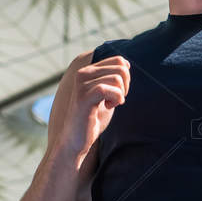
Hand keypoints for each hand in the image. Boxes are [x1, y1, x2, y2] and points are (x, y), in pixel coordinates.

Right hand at [47, 51, 130, 165]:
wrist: (75, 140)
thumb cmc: (91, 119)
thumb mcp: (105, 95)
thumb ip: (113, 79)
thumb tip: (126, 64)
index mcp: (87, 70)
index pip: (118, 60)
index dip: (126, 77)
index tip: (117, 92)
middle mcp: (82, 73)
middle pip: (121, 68)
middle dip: (125, 86)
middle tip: (115, 100)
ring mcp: (82, 84)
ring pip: (117, 78)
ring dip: (119, 95)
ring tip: (109, 105)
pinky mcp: (84, 96)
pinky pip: (108, 89)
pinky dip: (115, 99)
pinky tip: (108, 107)